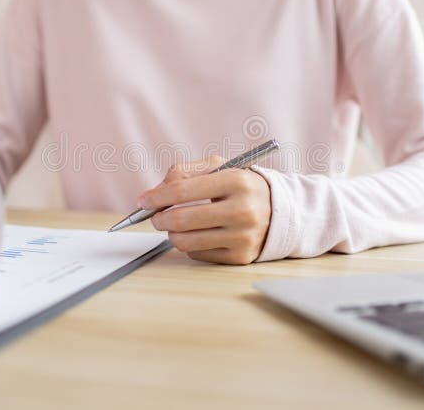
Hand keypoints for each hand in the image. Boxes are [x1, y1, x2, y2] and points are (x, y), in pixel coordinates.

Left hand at [138, 155, 271, 264]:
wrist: (280, 210)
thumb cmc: (242, 186)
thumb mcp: (220, 168)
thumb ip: (185, 172)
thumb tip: (156, 191)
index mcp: (237, 182)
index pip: (183, 191)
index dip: (156, 196)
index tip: (143, 201)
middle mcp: (243, 210)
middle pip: (181, 219)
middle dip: (159, 218)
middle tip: (155, 216)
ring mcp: (243, 236)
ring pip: (186, 241)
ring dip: (172, 233)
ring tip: (176, 225)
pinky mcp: (241, 257)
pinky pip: (198, 254)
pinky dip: (191, 245)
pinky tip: (199, 234)